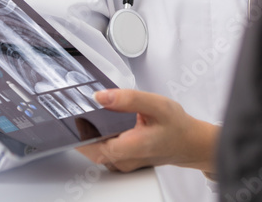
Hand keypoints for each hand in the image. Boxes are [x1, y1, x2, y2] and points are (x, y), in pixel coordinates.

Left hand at [76, 89, 219, 175]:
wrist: (188, 142)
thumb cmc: (176, 125)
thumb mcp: (156, 105)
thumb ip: (128, 99)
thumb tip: (100, 97)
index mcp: (132, 147)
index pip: (92, 145)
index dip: (79, 131)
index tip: (72, 114)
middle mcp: (123, 160)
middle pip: (90, 148)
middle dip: (81, 129)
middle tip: (78, 108)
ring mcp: (121, 163)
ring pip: (94, 150)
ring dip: (88, 133)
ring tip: (89, 112)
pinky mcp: (121, 161)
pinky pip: (102, 150)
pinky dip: (97, 137)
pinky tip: (101, 123)